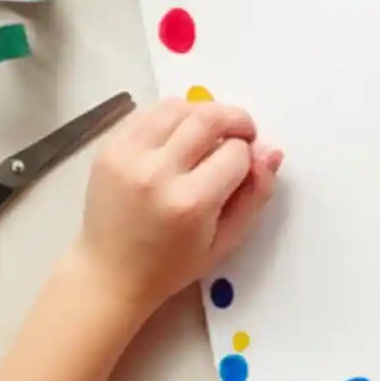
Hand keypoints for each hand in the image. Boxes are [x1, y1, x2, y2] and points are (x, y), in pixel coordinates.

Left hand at [68, 99, 282, 315]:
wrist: (109, 273)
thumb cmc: (173, 264)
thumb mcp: (227, 241)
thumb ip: (255, 195)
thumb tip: (271, 152)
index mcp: (191, 203)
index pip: (236, 152)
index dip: (248, 156)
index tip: (243, 170)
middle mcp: (157, 173)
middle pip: (209, 118)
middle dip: (235, 120)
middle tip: (241, 134)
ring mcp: (128, 156)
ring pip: (178, 106)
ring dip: (203, 113)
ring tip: (209, 133)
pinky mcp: (108, 148)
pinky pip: (147, 112)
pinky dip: (171, 116)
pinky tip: (177, 136)